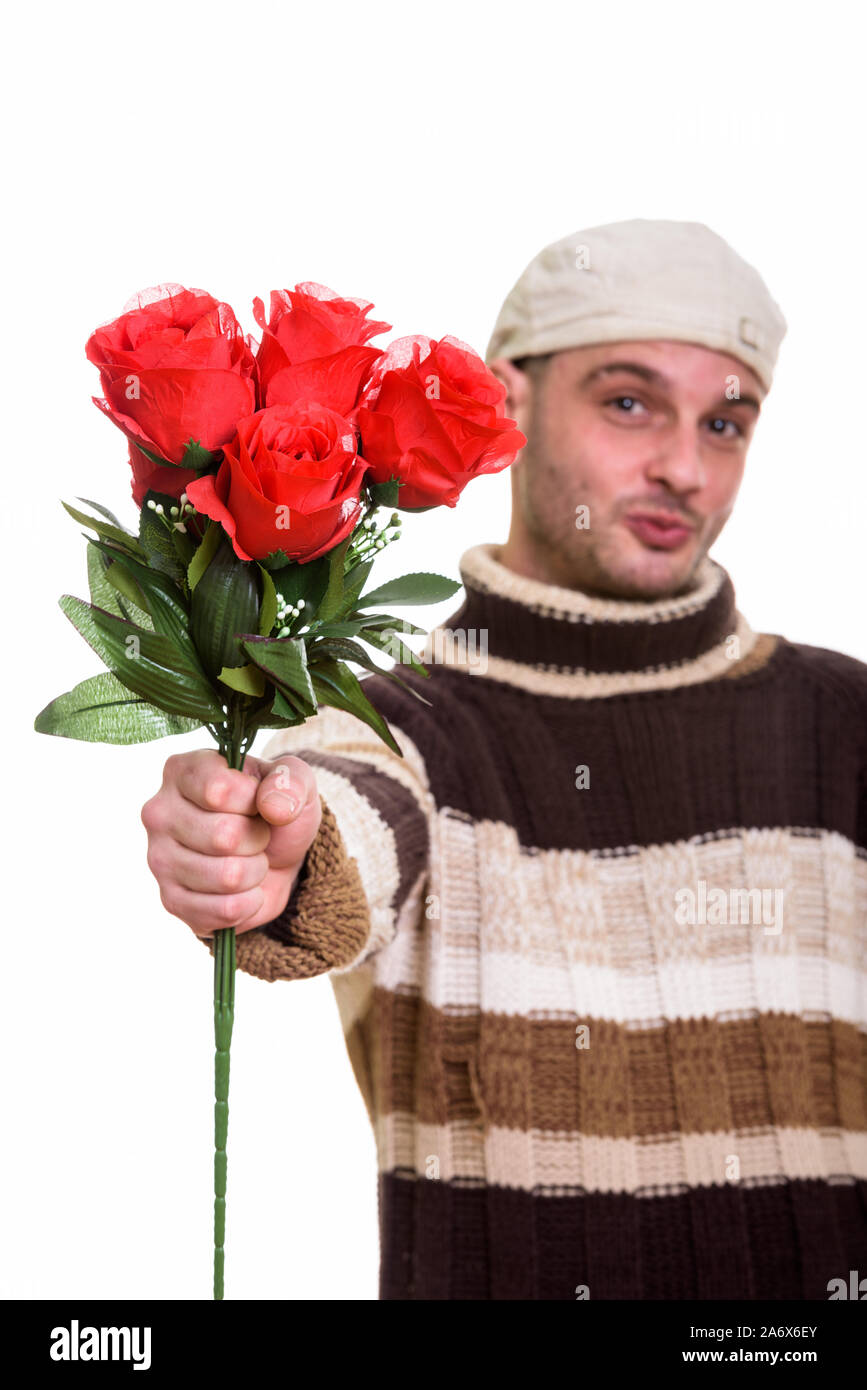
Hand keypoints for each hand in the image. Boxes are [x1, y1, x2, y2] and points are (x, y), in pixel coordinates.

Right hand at [140, 749, 321, 937]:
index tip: (256, 800)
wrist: (275, 855)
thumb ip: (291, 780)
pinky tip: (243, 887)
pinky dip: (250, 902)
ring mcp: (159, 859)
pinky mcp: (171, 900)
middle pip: (224, 836)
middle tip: (256, 834)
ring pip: (228, 877)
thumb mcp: (294, 781)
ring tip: (249, 858)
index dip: (253, 801)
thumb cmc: (274, 808)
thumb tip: (272, 806)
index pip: (218, 790)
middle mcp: (159, 812)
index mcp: (182, 771)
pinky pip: (226, 910)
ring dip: (256, 871)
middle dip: (258, 839)